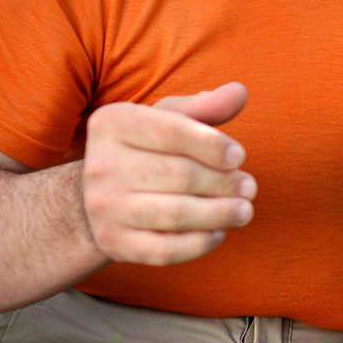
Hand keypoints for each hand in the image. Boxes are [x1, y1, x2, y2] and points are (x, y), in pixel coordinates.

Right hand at [79, 81, 255, 265]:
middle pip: (179, 175)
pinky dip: (199, 243)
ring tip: (245, 210)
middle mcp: (102, 165)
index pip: (171, 130)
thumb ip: (204, 107)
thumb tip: (240, 92)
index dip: (212, 144)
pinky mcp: (114, 243)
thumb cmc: (144, 150)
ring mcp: (104, 208)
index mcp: (113, 123)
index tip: (240, 156)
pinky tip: (218, 232)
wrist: (92, 198)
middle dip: (224, 183)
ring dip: (220, 214)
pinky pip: (165, 250)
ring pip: (175, 214)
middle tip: (250, 187)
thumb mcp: (165, 120)